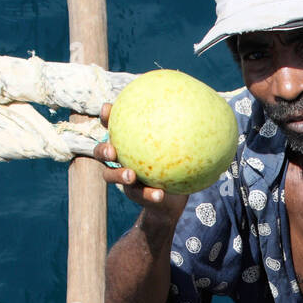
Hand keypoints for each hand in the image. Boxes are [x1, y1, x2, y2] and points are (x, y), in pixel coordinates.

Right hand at [93, 103, 188, 218]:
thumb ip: (182, 129)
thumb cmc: (176, 162)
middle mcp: (120, 159)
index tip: (108, 108)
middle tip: (112, 150)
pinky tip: (160, 194)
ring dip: (119, 175)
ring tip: (131, 175)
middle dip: (103, 149)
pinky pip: (140, 194)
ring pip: (110, 176)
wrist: (174, 196)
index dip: (106, 117)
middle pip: (101, 152)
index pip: (111, 126)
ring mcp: (124, 178)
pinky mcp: (135, 195)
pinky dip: (149, 194)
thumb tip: (202, 106)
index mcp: (127, 142)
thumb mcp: (179, 145)